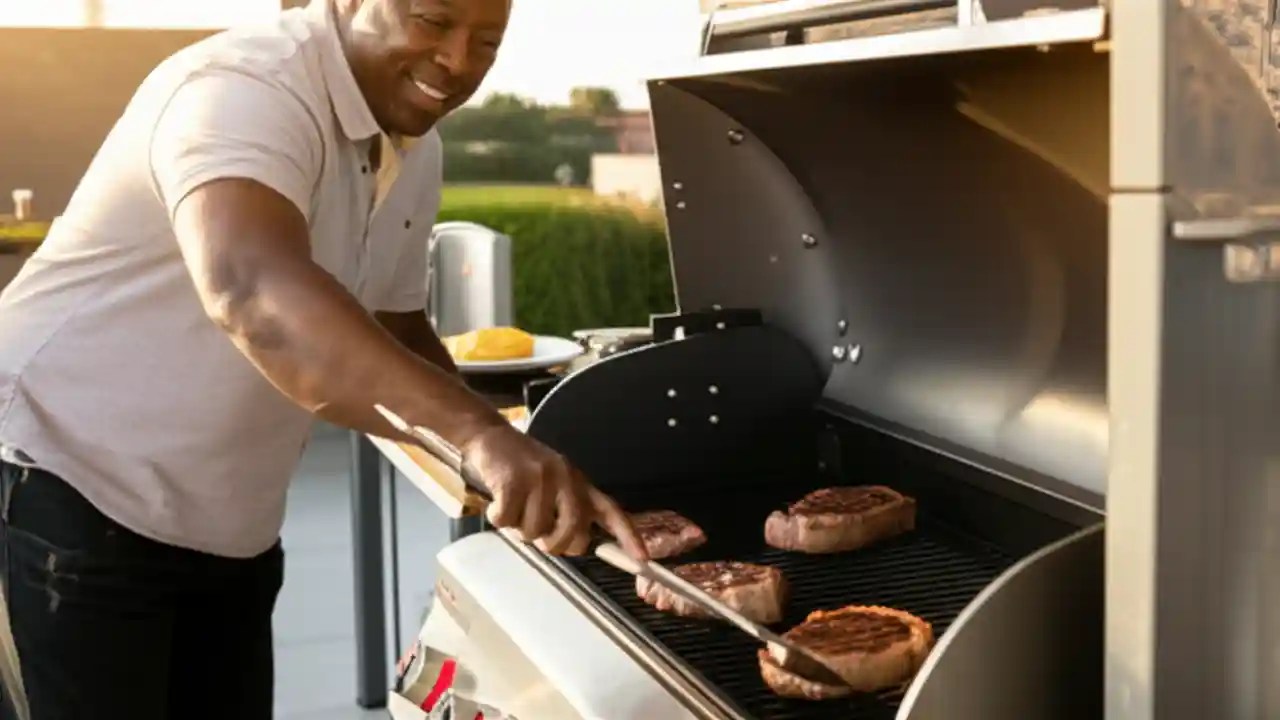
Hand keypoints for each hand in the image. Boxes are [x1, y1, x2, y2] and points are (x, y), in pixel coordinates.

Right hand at [460, 424, 647, 560]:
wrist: (491, 436)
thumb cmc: (522, 466)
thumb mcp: (555, 482)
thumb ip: (568, 509)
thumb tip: (573, 545)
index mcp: (579, 481)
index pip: (610, 510)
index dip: (628, 535)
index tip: (641, 558)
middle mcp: (565, 478)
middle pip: (572, 531)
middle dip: (554, 544)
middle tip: (539, 537)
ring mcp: (540, 478)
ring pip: (535, 531)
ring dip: (519, 528)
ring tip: (514, 507)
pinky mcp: (513, 481)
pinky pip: (507, 520)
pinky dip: (498, 519)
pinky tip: (497, 503)